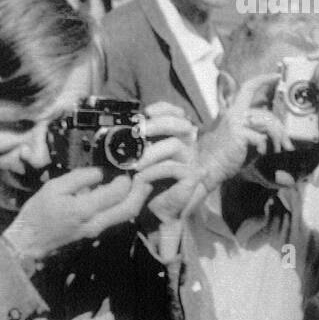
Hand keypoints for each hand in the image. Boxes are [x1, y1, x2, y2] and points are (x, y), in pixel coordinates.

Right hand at [5, 166, 147, 259]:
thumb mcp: (54, 188)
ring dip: (137, 198)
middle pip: (130, 208)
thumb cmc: (37, 213)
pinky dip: (126, 205)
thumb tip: (101, 172)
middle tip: (144, 174)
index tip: (125, 166)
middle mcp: (96, 223)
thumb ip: (80, 178)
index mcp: (84, 209)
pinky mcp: (96, 234)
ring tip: (140, 182)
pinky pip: (118, 219)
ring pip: (127, 216)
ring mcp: (98, 231)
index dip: (125, 178)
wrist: (29, 243)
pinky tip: (125, 194)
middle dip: (141, 190)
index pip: (117, 192)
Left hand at [131, 102, 206, 223]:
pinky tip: (142, 178)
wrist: (154, 210)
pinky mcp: (191, 177)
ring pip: (175, 144)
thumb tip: (127, 125)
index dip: (164, 108)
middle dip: (158, 124)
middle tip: (138, 132)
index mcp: (177, 136)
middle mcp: (187, 144)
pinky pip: (173, 167)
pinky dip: (154, 171)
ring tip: (135, 165)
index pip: (177, 113)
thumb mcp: (139, 158)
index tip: (146, 111)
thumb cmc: (146, 183)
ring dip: (151, 152)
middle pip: (180, 123)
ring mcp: (191, 160)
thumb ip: (139, 142)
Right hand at [194, 72, 289, 189]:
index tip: (275, 77)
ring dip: (277, 139)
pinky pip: (261, 137)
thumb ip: (252, 132)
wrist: (204, 168)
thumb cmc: (220, 158)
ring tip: (279, 151)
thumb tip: (272, 132)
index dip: (262, 80)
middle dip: (280, 129)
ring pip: (267, 124)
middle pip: (266, 113)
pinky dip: (264, 148)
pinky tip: (260, 154)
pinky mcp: (238, 132)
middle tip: (287, 144)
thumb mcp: (237, 140)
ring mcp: (235, 121)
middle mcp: (233, 113)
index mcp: (231, 112)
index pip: (247, 88)